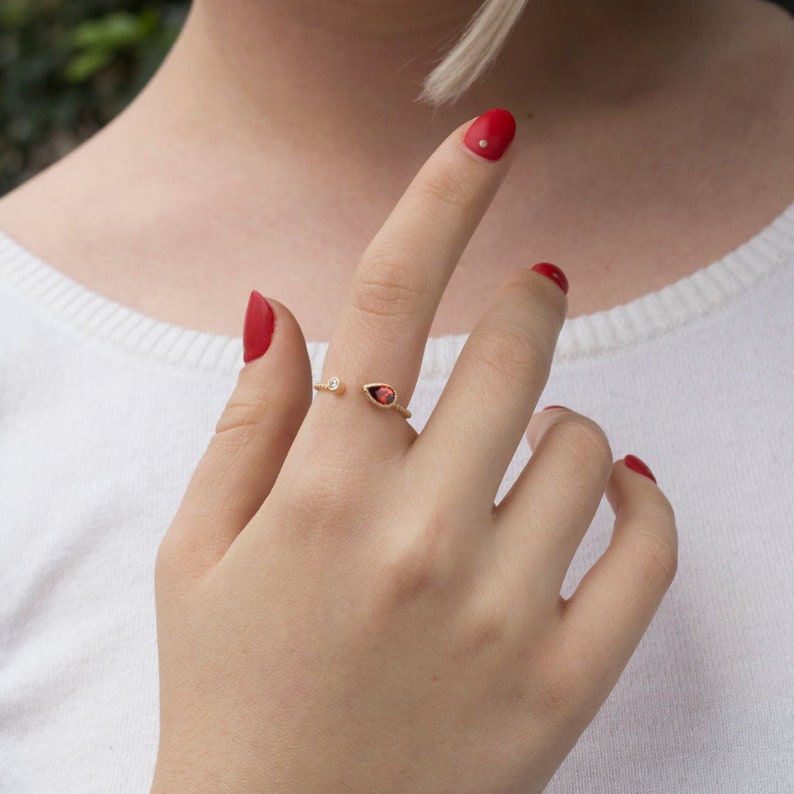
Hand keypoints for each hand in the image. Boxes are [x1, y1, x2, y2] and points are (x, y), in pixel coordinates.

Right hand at [151, 110, 676, 792]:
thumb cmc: (229, 692)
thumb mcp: (200, 553)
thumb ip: (247, 421)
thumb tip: (280, 308)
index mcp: (323, 495)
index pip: (392, 302)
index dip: (443, 200)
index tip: (489, 138)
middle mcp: (419, 538)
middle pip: (513, 354)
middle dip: (529, 303)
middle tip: (534, 292)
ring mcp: (502, 613)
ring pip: (586, 447)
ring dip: (564, 421)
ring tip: (528, 441)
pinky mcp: (563, 684)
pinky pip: (649, 553)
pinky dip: (646, 501)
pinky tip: (619, 489)